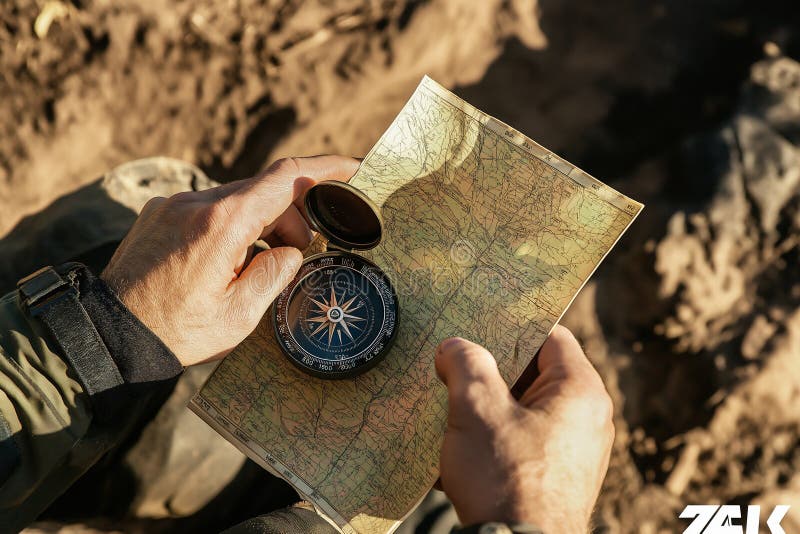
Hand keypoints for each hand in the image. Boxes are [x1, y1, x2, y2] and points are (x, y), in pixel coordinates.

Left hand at [101, 156, 359, 366]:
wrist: (109, 333)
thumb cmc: (176, 331)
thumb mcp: (240, 315)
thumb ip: (275, 274)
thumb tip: (290, 251)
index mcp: (223, 223)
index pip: (285, 179)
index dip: (325, 169)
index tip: (352, 168)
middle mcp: (197, 202)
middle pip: (264, 191)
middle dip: (292, 217)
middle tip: (298, 255)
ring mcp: (175, 204)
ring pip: (237, 199)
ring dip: (261, 223)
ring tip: (257, 266)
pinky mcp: (160, 212)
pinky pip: (210, 208)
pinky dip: (233, 225)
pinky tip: (228, 260)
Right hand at [435, 326, 613, 531]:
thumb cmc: (505, 480)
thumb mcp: (477, 410)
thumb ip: (467, 365)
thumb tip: (455, 347)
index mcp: (580, 391)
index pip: (550, 336)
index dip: (511, 329)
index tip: (476, 332)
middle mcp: (588, 419)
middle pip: (536, 375)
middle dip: (492, 374)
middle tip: (457, 373)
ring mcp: (576, 452)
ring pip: (526, 411)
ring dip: (489, 410)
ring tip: (454, 414)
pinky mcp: (560, 479)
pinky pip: (526, 444)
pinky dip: (496, 441)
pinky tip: (463, 452)